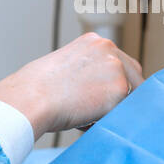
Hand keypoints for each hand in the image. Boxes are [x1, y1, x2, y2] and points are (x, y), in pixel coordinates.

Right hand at [0, 32, 144, 136]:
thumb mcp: (64, 68)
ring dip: (114, 109)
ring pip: (130, 96)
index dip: (114, 84)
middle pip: (134, 76)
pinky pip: (124, 112)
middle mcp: (109, 48)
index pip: (119, 64)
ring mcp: (116, 67)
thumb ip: (86, 73)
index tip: (105, 99)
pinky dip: (108, 121)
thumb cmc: (35, 90)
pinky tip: (85, 121)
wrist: (30, 98)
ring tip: (84, 115)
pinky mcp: (120, 89)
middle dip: (122, 96)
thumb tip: (96, 91)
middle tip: (100, 112)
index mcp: (94, 41)